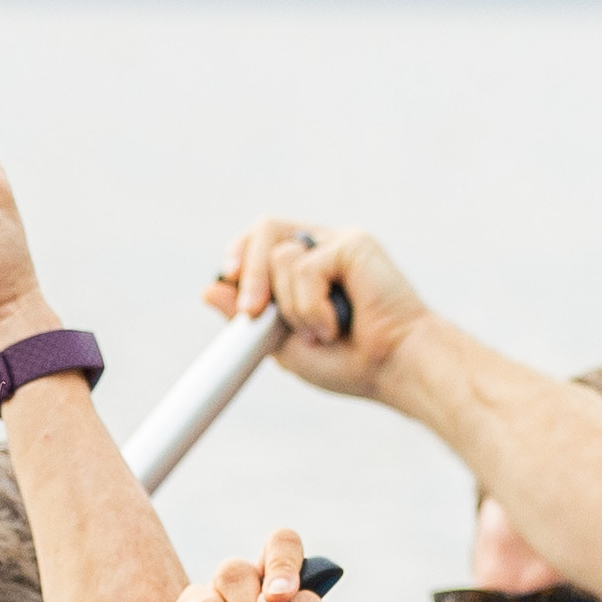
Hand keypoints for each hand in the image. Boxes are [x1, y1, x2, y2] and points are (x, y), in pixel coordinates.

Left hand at [205, 218, 432, 402]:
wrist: (393, 369)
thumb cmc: (349, 363)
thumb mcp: (283, 345)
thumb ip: (247, 317)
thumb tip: (208, 290)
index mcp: (303, 269)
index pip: (257, 243)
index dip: (238, 258)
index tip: (228, 282)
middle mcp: (320, 249)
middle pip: (264, 232)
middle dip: (249, 273)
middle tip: (254, 313)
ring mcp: (337, 244)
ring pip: (281, 254)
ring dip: (290, 305)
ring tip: (319, 331)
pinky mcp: (354, 244)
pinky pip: (306, 266)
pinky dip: (310, 305)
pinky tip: (335, 324)